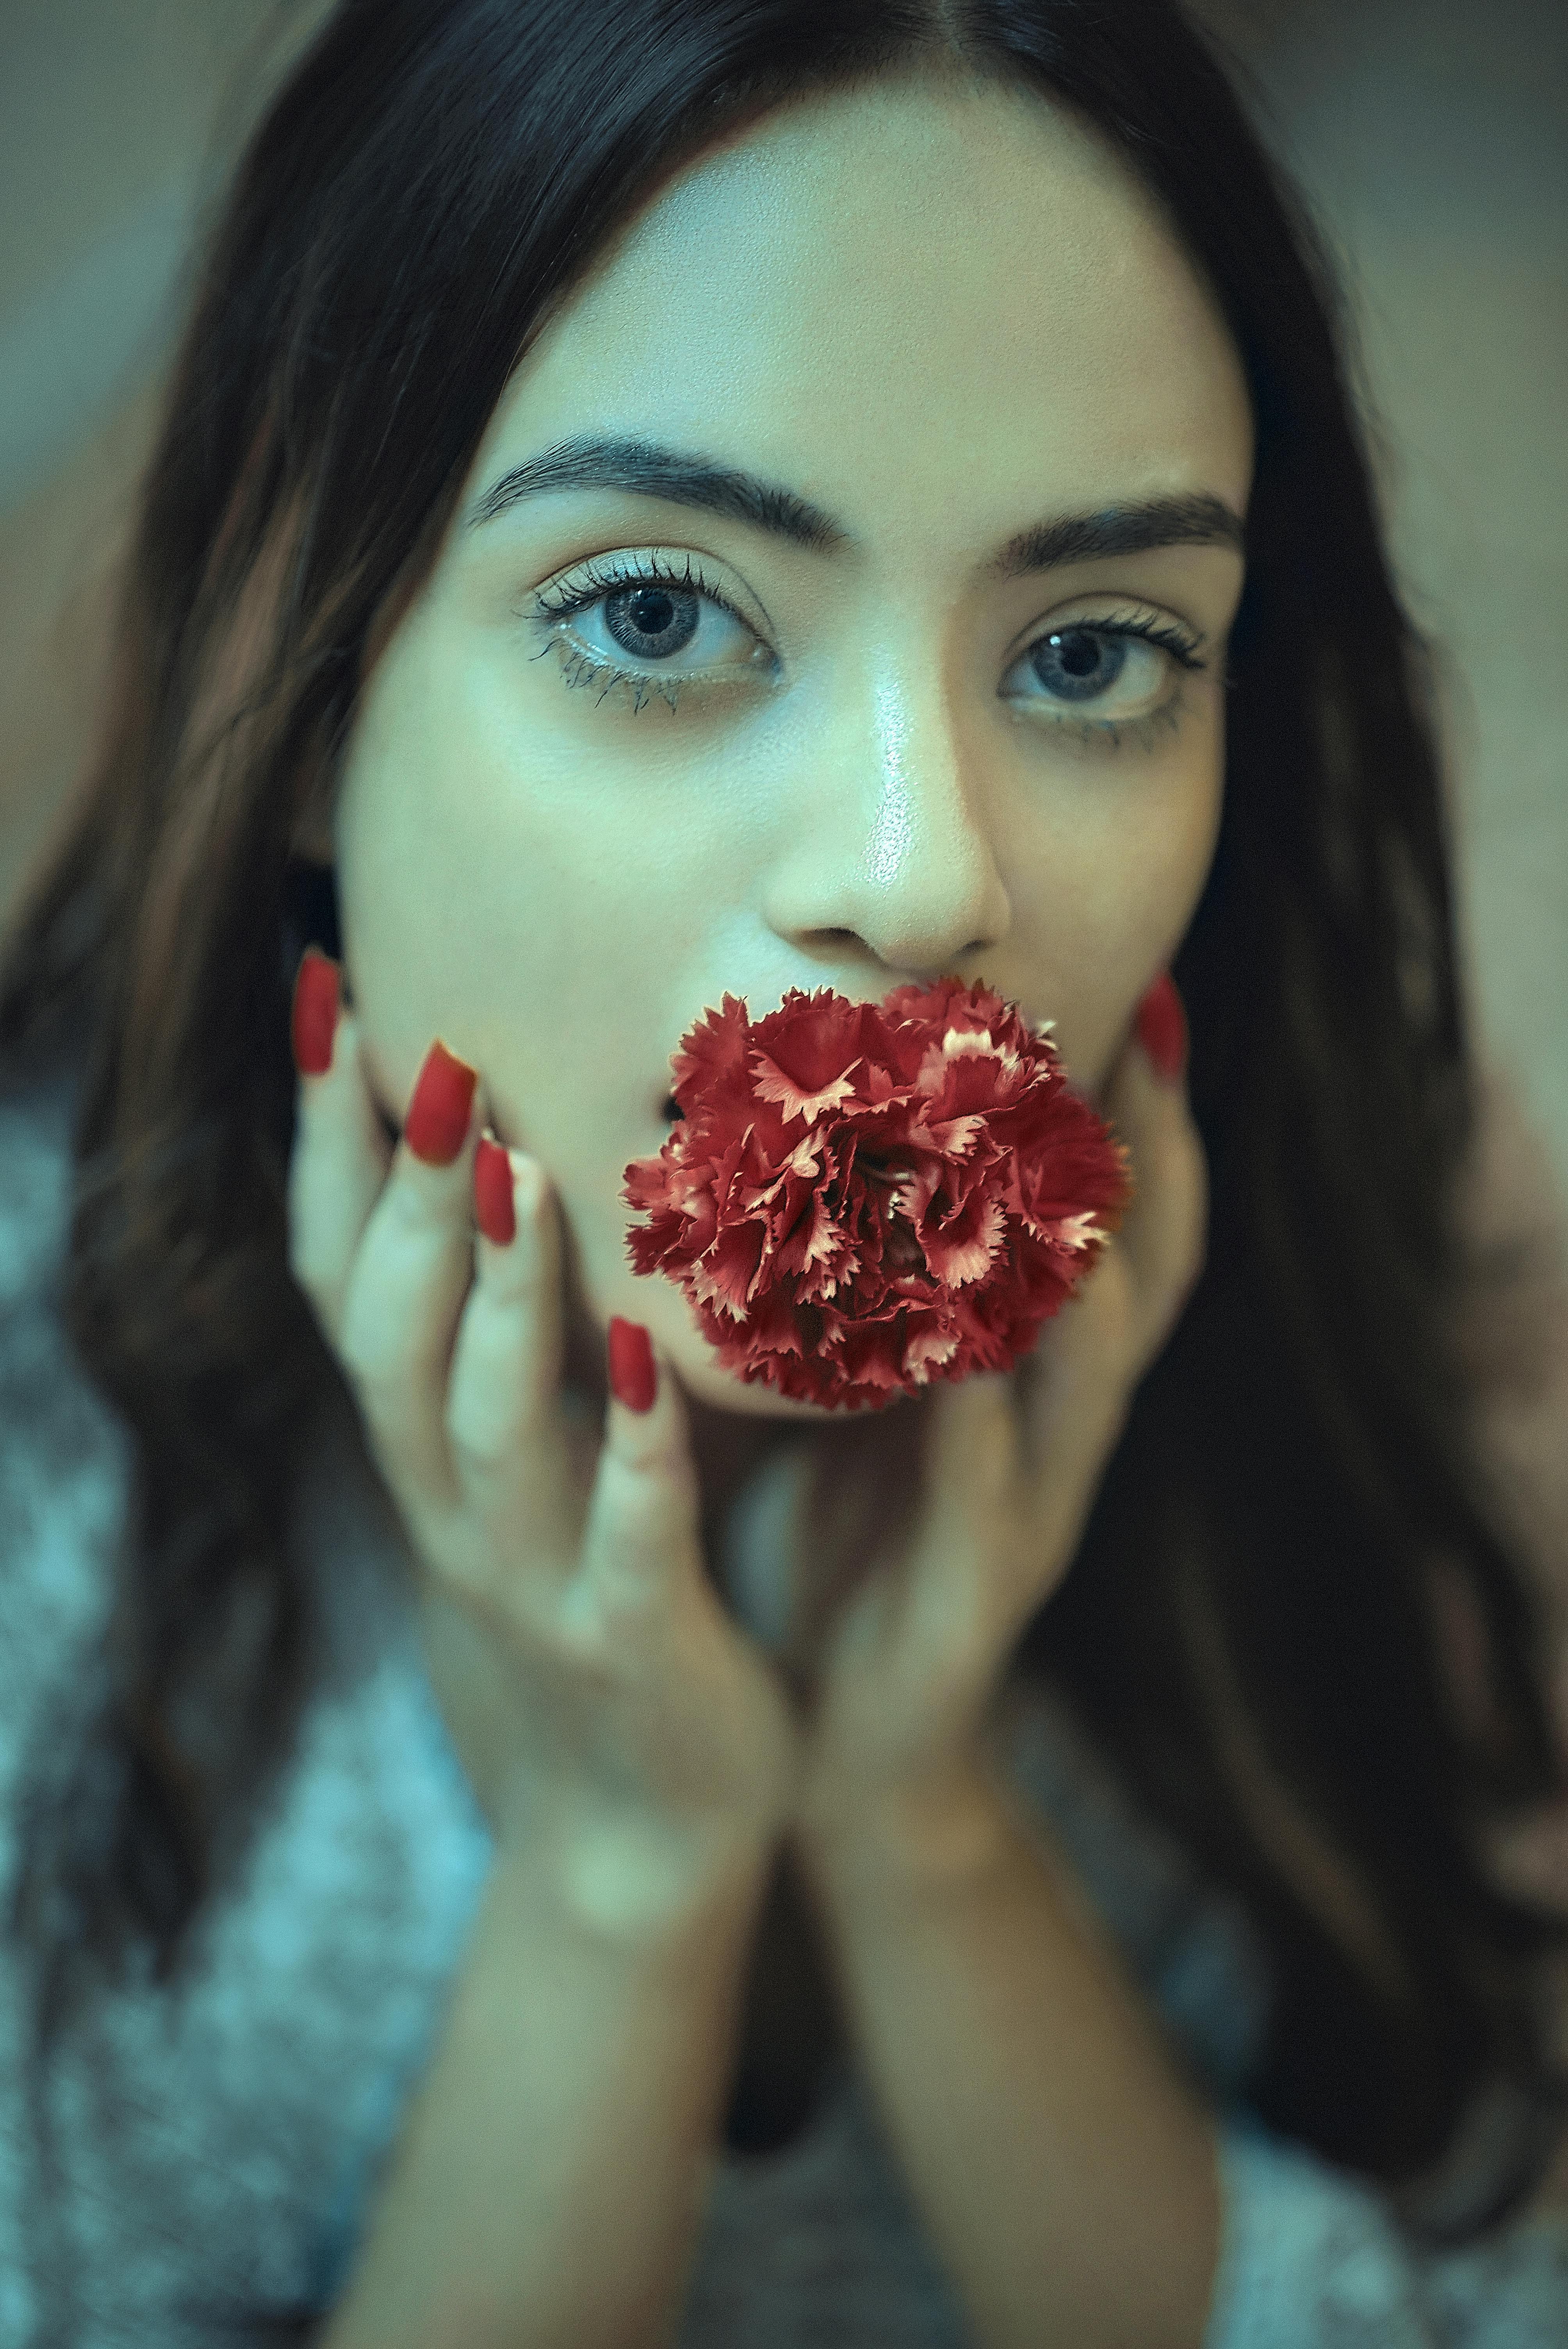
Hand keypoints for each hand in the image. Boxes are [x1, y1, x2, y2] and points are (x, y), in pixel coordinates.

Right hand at [286, 954, 798, 1927]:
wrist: (648, 1825)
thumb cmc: (606, 1589)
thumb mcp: (550, 1447)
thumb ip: (538, 1320)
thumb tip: (553, 1141)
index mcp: (430, 1442)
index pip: (342, 1273)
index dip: (321, 1140)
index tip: (324, 986)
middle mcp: (450, 1503)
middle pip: (385, 1333)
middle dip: (399, 1192)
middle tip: (434, 1046)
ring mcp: (530, 1577)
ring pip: (484, 1425)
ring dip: (495, 1297)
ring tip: (515, 1174)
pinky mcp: (628, 1642)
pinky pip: (620, 1538)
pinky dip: (627, 1449)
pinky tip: (639, 1361)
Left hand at [786, 999, 1206, 1846]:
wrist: (830, 1743)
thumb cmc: (828, 1537)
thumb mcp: (845, 1387)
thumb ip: (852, 1277)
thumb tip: (797, 1121)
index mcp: (1024, 1371)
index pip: (1103, 1220)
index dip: (1130, 1110)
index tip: (1136, 982)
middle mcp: (1052, 1431)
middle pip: (1135, 1273)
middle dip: (1144, 1150)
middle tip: (1144, 1021)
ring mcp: (1029, 1513)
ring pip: (1088, 1379)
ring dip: (1085, 1272)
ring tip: (1078, 1163)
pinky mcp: (977, 1599)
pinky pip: (987, 1500)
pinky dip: (981, 1431)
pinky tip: (969, 1365)